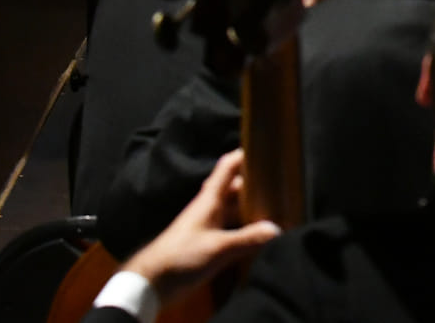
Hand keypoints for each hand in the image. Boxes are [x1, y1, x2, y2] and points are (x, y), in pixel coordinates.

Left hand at [120, 150, 280, 305]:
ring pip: (235, 209)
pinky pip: (233, 228)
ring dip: (254, 208)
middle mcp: (210, 208)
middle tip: (284, 184)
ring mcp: (209, 226)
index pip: (228, 167)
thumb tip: (278, 229)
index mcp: (209, 200)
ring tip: (280, 208)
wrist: (150, 284)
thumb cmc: (181, 257)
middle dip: (257, 184)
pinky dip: (247, 227)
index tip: (268, 150)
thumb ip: (248, 238)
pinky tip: (262, 234)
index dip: (245, 154)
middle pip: (236, 188)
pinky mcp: (208, 243)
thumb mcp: (217, 248)